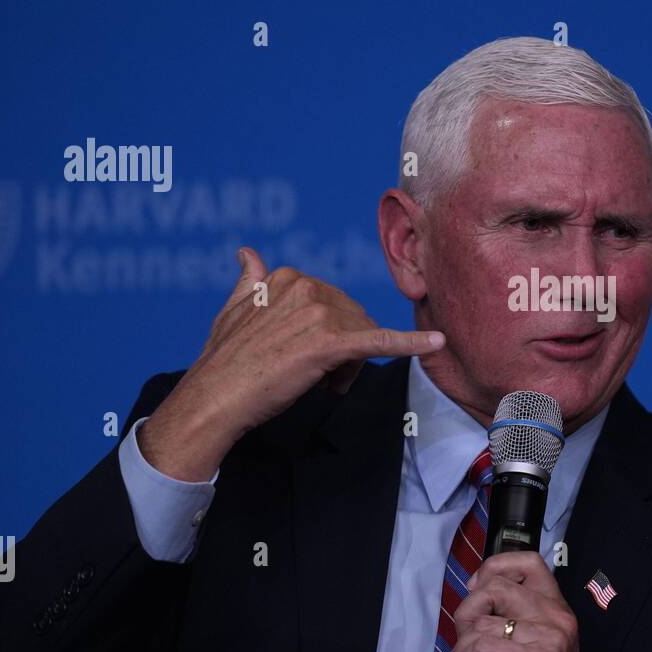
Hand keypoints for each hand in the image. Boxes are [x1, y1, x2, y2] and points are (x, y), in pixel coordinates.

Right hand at [138, 246, 444, 480]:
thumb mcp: (234, 310)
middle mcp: (307, 288)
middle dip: (343, 352)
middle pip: (353, 320)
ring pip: (361, 338)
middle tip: (318, 379)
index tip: (305, 357)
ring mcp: (320, 314)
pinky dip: (411, 343)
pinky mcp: (332, 344)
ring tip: (323, 385)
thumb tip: (247, 253)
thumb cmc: (224, 361)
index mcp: (289, 277)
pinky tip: (436, 342)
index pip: (334, 305)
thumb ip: (249, 280)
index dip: (327, 334)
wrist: (215, 398)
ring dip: (350, 367)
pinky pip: (380, 342)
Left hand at [450, 551, 582, 651]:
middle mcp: (558, 619)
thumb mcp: (534, 645)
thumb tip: (476, 592)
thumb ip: (516, 617)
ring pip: (481, 623)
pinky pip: (481, 648)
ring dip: (462, 650)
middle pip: (494, 588)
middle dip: (467, 614)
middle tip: (467, 641)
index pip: (527, 563)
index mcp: (557, 611)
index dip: (493, 569)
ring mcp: (550, 639)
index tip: (477, 592)